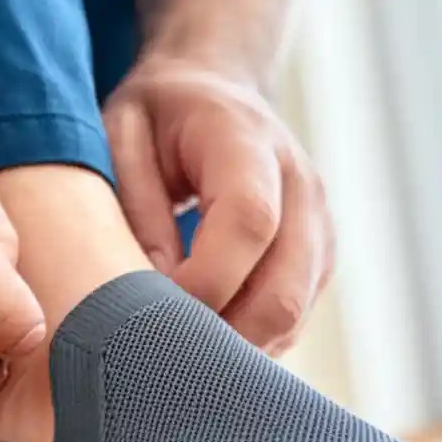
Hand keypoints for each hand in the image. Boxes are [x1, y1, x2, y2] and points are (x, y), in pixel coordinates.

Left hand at [104, 60, 334, 353]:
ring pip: (292, 315)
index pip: (249, 221)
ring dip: (234, 347)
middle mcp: (299, 183)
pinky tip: (204, 337)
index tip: (148, 311)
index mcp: (246, 140)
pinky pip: (293, 320)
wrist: (216, 88)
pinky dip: (250, 342)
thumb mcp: (121, 136)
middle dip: (219, 336)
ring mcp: (319, 224)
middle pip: (282, 288)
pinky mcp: (319, 258)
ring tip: (177, 350)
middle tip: (158, 353)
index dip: (204, 280)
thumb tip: (153, 290)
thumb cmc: (160, 115)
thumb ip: (136, 207)